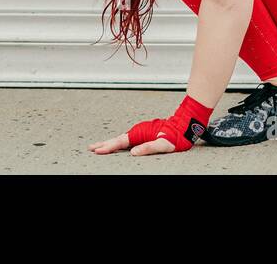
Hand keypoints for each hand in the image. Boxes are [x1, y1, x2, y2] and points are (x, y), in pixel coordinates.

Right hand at [89, 95, 211, 156]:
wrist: (185, 123)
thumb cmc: (177, 134)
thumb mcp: (165, 143)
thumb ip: (149, 148)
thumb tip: (134, 153)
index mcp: (141, 133)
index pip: (120, 142)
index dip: (108, 147)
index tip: (97, 151)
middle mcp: (139, 131)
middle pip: (117, 139)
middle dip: (104, 144)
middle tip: (91, 148)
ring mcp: (140, 132)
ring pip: (121, 138)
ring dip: (109, 142)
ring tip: (98, 146)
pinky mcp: (143, 133)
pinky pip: (127, 139)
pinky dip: (118, 142)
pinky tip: (115, 145)